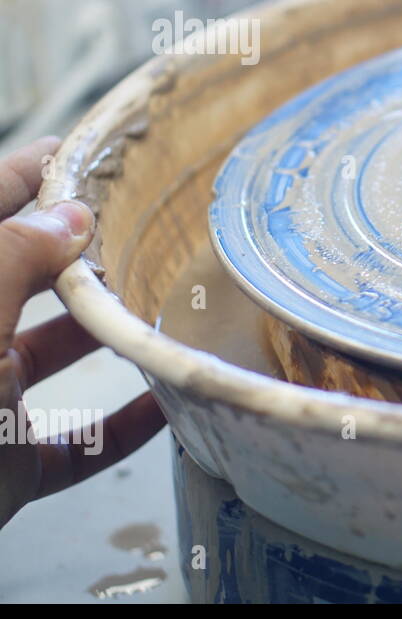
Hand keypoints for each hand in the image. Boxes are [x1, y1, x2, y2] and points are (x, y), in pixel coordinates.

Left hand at [0, 137, 164, 528]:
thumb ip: (14, 257)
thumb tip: (69, 213)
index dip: (32, 173)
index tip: (91, 151)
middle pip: (23, 280)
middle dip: (84, 253)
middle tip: (148, 224)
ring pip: (48, 356)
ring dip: (106, 334)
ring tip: (165, 303)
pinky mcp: (5, 467)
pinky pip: (75, 441)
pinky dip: (124, 424)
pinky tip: (168, 405)